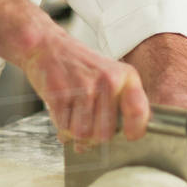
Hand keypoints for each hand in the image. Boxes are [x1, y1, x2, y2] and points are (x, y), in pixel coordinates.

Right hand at [23, 31, 149, 146]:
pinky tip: (63, 116)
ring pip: (83, 135)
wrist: (48, 47)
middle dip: (95, 139)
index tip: (127, 136)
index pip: (138, 112)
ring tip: (74, 122)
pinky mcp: (60, 95)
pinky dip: (62, 129)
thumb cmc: (80, 65)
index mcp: (125, 77)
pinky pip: (64, 128)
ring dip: (76, 135)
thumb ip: (122, 102)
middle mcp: (107, 81)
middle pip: (105, 133)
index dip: (134, 131)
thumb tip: (129, 136)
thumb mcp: (110, 75)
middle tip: (89, 130)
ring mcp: (83, 88)